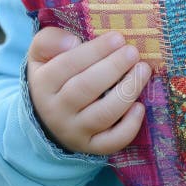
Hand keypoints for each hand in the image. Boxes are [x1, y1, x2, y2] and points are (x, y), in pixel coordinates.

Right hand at [26, 27, 151, 154]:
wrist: (47, 120)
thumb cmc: (54, 79)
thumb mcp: (42, 57)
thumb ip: (49, 41)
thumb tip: (72, 41)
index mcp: (43, 84)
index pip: (67, 65)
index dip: (95, 50)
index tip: (118, 38)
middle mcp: (56, 111)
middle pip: (86, 88)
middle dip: (113, 67)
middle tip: (133, 52)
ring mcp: (75, 132)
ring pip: (103, 115)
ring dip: (127, 91)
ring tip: (143, 70)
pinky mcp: (92, 147)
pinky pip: (112, 142)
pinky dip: (129, 126)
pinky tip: (140, 107)